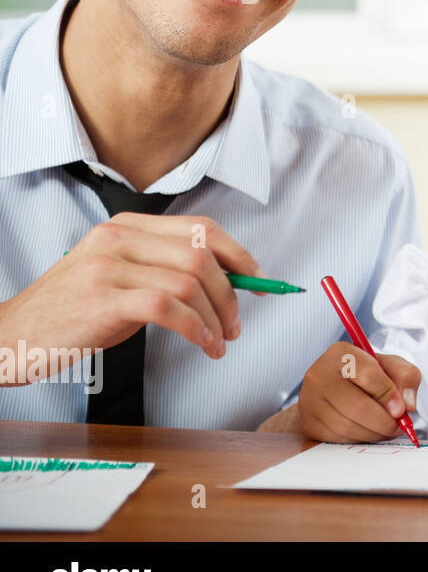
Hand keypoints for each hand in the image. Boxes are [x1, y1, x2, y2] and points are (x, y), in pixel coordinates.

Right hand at [0, 213, 265, 378]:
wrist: (11, 336)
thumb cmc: (71, 312)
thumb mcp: (119, 278)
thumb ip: (165, 271)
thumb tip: (226, 283)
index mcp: (127, 226)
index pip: (200, 228)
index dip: (238, 254)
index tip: (259, 279)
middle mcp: (118, 238)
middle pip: (202, 255)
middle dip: (232, 293)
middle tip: (237, 323)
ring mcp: (108, 266)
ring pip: (190, 282)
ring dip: (217, 317)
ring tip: (220, 341)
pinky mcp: (102, 299)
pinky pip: (169, 308)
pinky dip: (198, 329)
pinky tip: (204, 345)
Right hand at [299, 341, 421, 442]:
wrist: (334, 389)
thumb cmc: (366, 375)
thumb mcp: (390, 366)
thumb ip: (407, 377)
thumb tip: (408, 404)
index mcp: (341, 353)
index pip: (368, 374)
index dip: (388, 395)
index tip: (401, 409)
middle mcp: (319, 374)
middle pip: (356, 405)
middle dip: (383, 421)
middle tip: (397, 426)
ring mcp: (310, 399)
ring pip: (347, 426)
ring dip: (373, 433)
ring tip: (385, 430)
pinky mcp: (308, 422)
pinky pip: (337, 438)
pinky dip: (358, 439)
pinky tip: (368, 432)